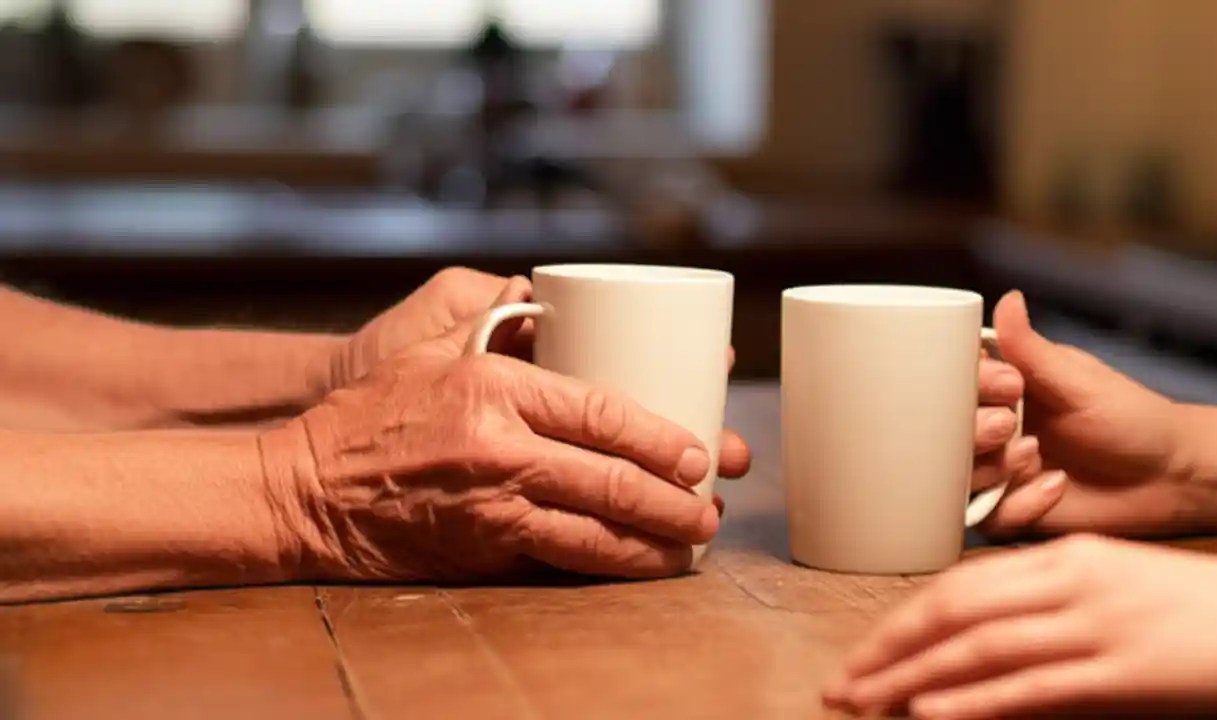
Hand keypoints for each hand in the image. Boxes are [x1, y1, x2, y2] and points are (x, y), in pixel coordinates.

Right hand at [261, 279, 724, 581]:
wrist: (304, 489)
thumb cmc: (368, 414)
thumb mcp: (429, 350)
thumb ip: (493, 324)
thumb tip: (539, 293)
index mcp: (494, 388)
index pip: (601, 411)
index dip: (661, 436)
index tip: (697, 451)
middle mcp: (498, 448)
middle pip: (612, 478)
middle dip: (676, 497)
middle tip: (711, 503)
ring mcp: (490, 506)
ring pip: (595, 530)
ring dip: (655, 541)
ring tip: (693, 541)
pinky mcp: (480, 549)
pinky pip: (559, 560)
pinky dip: (609, 565)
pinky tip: (642, 565)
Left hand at [823, 535, 1216, 718]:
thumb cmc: (1192, 607)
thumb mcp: (1110, 585)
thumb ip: (1043, 601)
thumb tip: (974, 641)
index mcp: (1064, 556)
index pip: (959, 584)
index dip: (902, 619)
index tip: (862, 651)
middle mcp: (1070, 583)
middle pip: (954, 611)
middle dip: (888, 649)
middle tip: (840, 684)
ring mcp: (1095, 627)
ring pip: (980, 647)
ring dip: (912, 677)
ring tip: (864, 702)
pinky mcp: (1124, 675)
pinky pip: (1033, 686)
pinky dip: (976, 700)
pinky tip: (931, 711)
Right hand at [971, 291, 1190, 537]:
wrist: (1172, 476)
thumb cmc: (1132, 417)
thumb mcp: (1078, 380)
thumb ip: (1031, 349)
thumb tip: (1008, 298)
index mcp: (1002, 391)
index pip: (957, 382)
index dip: (968, 385)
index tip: (1005, 386)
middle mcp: (994, 430)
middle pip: (947, 433)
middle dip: (974, 431)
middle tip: (1009, 427)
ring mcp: (999, 472)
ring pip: (960, 477)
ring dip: (992, 469)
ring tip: (1035, 456)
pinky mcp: (1013, 512)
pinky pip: (991, 517)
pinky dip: (1020, 505)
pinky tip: (1055, 487)